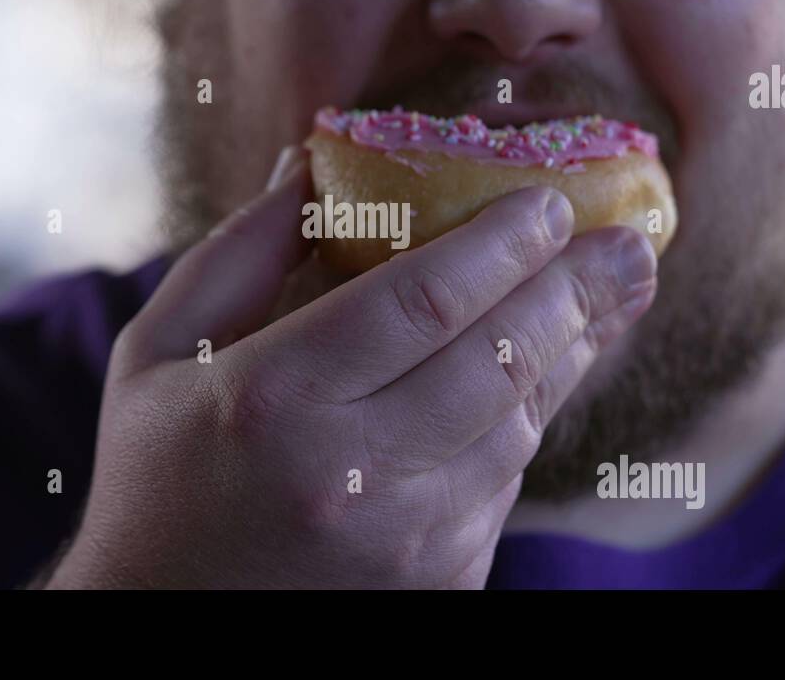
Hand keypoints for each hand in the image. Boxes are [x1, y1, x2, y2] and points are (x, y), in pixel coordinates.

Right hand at [46, 145, 656, 587]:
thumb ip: (236, 255)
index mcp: (273, 399)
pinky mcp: (438, 583)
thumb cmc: (157, 477)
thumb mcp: (157, 354)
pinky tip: (541, 372)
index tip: (547, 200)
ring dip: (571, 352)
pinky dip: (528, 420)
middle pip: (498, 361)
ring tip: (609, 295)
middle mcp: (350, 475)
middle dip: (575, 290)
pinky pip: (506, 483)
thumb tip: (314, 166)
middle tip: (627, 243)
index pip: (420, 300)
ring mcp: (405, 543)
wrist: (165, 620)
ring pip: (521, 425)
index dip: (500, 243)